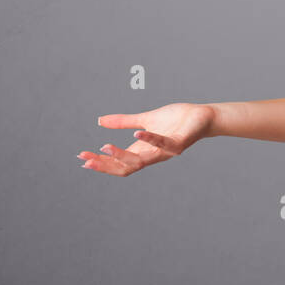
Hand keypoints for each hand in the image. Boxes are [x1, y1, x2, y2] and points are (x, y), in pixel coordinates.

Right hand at [77, 102, 215, 176]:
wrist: (202, 117)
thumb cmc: (175, 120)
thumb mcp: (144, 119)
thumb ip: (123, 122)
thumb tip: (99, 121)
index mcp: (142, 150)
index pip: (118, 163)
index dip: (101, 162)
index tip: (82, 158)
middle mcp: (152, 155)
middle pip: (125, 167)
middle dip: (105, 165)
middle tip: (86, 159)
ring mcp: (166, 151)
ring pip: (141, 161)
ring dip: (122, 155)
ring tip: (105, 147)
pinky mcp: (180, 143)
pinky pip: (164, 144)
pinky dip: (151, 139)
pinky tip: (138, 132)